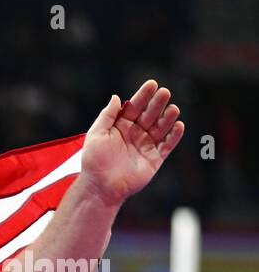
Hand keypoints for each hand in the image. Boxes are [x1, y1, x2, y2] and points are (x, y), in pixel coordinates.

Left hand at [78, 80, 183, 206]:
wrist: (100, 187)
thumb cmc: (94, 161)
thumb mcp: (96, 135)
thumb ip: (106, 116)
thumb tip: (116, 97)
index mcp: (121, 127)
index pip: (134, 107)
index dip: (143, 96)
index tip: (151, 84)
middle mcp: (135, 134)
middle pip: (149, 115)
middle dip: (157, 103)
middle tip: (164, 92)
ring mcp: (146, 146)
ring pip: (161, 128)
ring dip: (168, 118)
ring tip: (173, 108)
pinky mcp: (154, 159)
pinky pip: (167, 145)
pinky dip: (174, 136)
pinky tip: (178, 125)